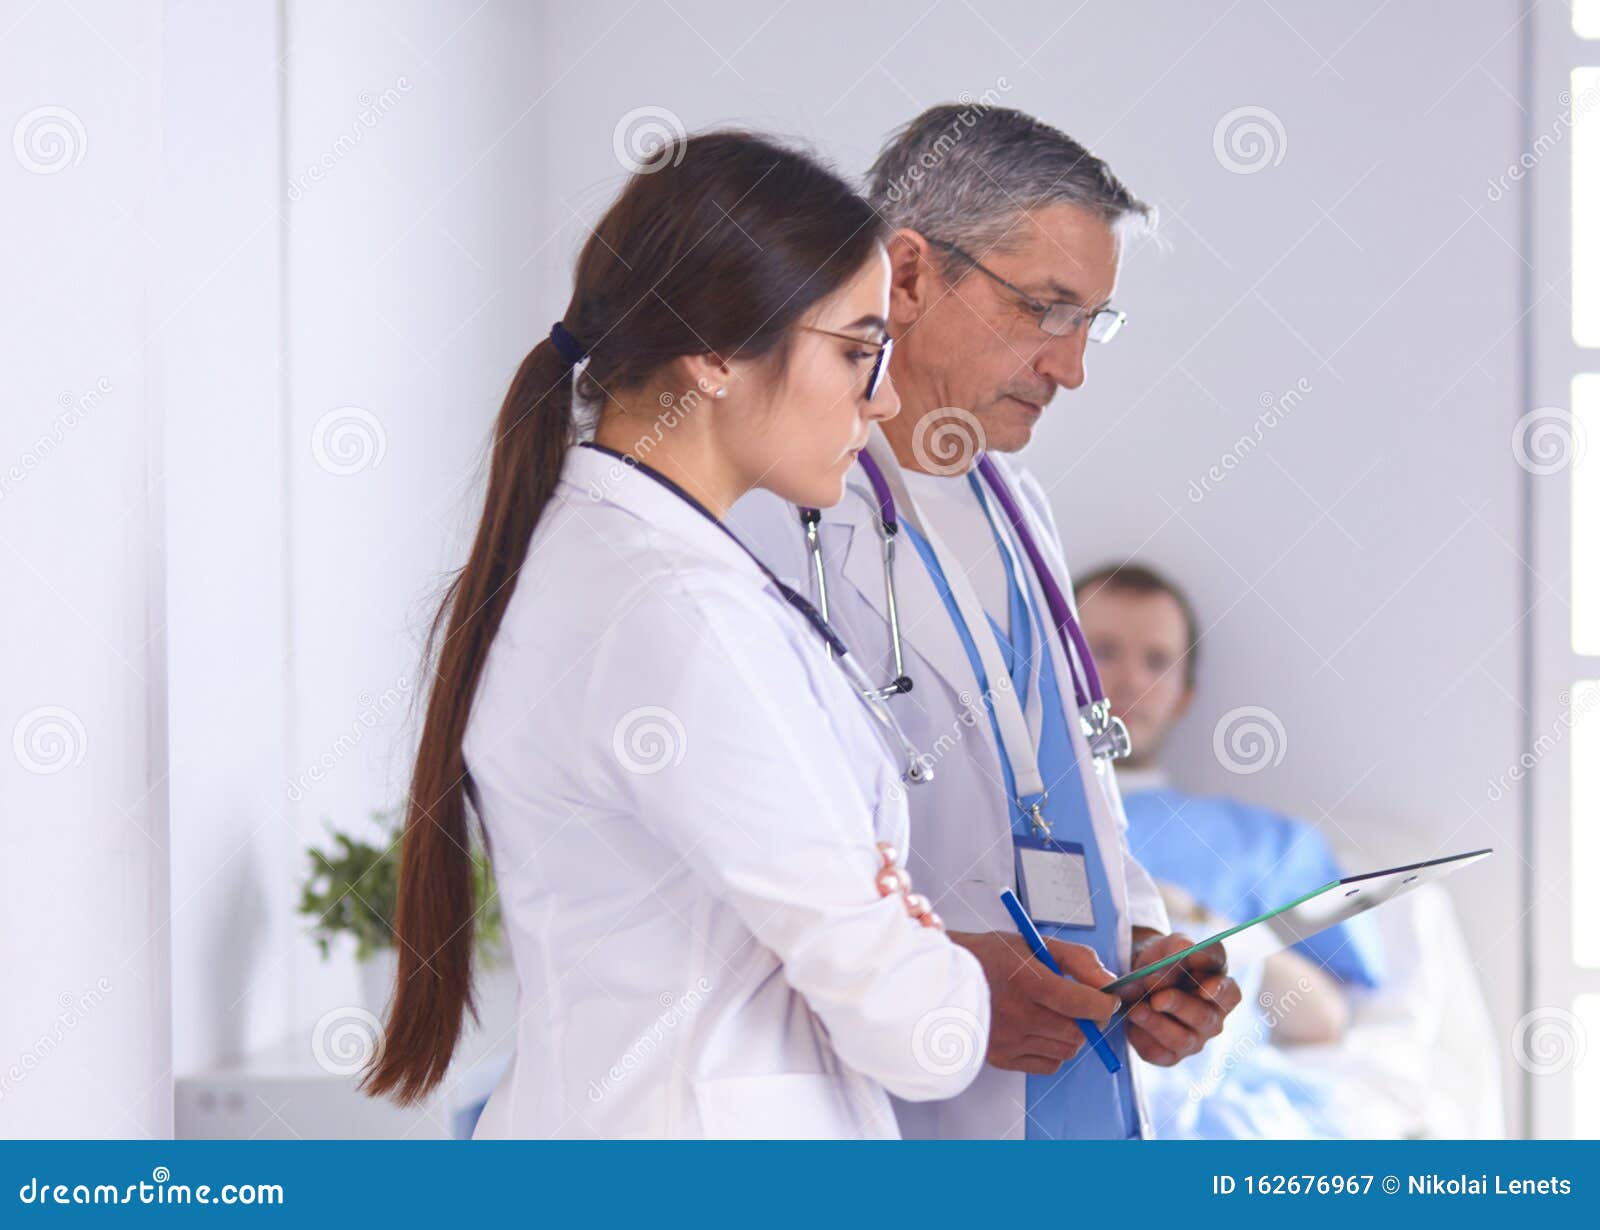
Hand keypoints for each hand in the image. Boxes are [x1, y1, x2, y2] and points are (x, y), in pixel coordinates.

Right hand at [948, 930, 1120, 1075]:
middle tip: (1084, 1005)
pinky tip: (1040, 1030)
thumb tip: (1108, 984)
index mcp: (1025, 980)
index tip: (1108, 999)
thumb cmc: (990, 956)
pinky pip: (1048, 1064)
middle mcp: (1016, 1015)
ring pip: (1066, 1049)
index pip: (1081, 1003)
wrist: (942, 978)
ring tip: (1055, 1013)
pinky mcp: (1001, 1059)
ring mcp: (1008, 1041)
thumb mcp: (1033, 943)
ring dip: (1072, 1034)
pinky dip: (1054, 1050)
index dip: (1103, 1004)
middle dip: (1090, 1019)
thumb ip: (1077, 959)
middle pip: (1078, 1031)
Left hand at [1117, 928, 1240, 1065]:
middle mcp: (1212, 1017)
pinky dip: (1143, 1038)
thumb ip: (1179, 947)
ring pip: (1183, 1040)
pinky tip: (1130, 1023)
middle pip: (1204, 1017)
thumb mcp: (1169, 945)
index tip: (1204, 989)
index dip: (1219, 992)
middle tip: (1157, 998)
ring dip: (1157, 1024)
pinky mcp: (1170, 1054)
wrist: (1137, 975)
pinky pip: (1160, 1054)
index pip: (1230, 993)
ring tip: (1135, 1009)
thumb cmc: (1163, 959)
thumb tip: (1184, 951)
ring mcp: (1194, 1038)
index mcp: (1221, 988)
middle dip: (1179, 1006)